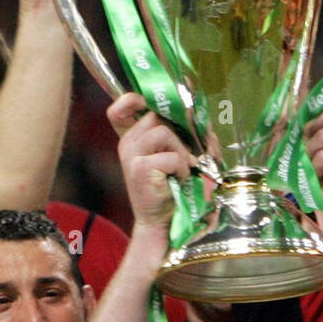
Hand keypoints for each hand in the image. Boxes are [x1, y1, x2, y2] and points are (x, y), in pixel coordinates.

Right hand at [107, 93, 194, 229]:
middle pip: (156, 116)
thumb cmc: (172, 188)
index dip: (130, 99)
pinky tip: (179, 180)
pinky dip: (182, 168)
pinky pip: (171, 156)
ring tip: (183, 168)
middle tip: (192, 149)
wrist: (161, 222)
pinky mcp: (140, 168)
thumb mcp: (176, 155)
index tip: (145, 101)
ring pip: (163, 132)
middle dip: (181, 129)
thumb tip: (202, 120)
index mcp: (134, 137)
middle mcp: (128, 143)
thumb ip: (183, 135)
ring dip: (182, 151)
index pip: (119, 109)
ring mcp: (131, 155)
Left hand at [305, 92, 322, 219]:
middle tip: (313, 152)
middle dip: (312, 130)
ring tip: (318, 169)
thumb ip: (321, 123)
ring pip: (322, 136)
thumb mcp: (320, 145)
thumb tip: (320, 103)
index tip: (313, 130)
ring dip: (311, 155)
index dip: (318, 112)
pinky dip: (316, 169)